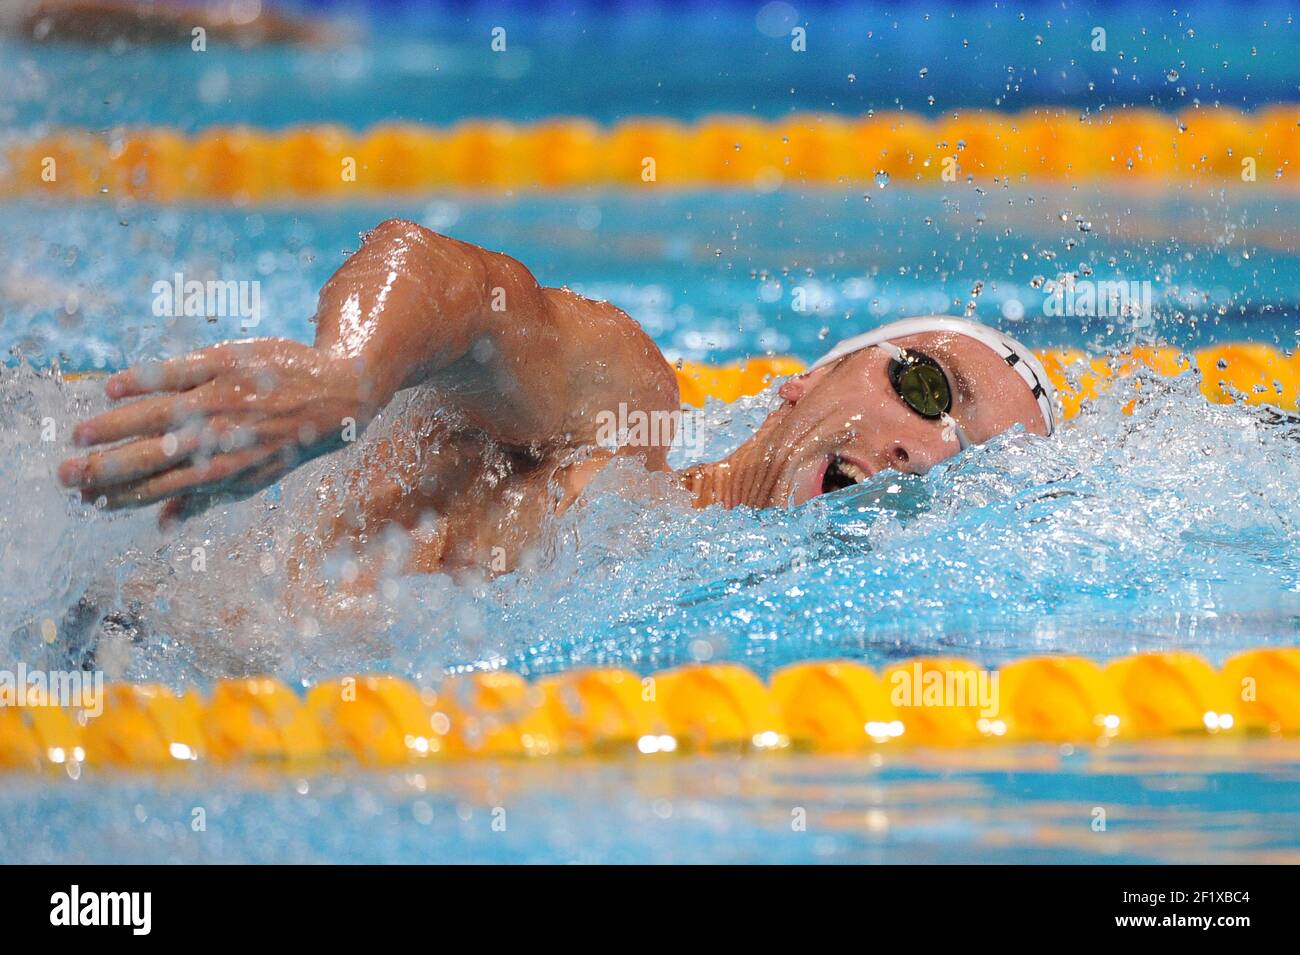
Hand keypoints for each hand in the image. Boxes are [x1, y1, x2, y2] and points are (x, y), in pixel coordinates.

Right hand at [58, 339, 374, 525]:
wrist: (338, 393)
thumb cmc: (288, 439)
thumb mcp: (254, 476)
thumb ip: (205, 498)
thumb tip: (162, 528)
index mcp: (225, 470)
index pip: (163, 488)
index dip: (124, 495)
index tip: (88, 500)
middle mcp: (222, 437)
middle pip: (154, 456)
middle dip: (107, 468)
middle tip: (66, 476)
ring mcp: (223, 399)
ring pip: (158, 415)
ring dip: (115, 427)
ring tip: (80, 435)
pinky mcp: (226, 364)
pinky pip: (178, 371)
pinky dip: (144, 380)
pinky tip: (112, 389)